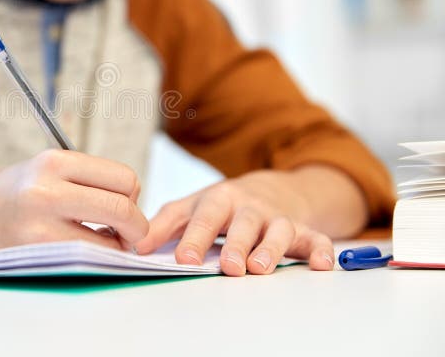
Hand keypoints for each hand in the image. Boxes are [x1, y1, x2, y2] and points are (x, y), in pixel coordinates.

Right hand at [0, 149, 148, 252]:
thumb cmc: (17, 193)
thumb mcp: (48, 169)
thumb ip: (90, 180)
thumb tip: (136, 208)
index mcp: (54, 162)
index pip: (123, 178)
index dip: (132, 195)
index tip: (122, 205)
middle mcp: (46, 190)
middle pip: (123, 208)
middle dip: (135, 226)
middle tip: (128, 234)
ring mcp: (40, 226)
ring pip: (110, 241)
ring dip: (116, 247)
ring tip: (101, 242)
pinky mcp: (36, 254)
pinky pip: (87, 261)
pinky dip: (97, 260)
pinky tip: (83, 252)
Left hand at [134, 169, 335, 275]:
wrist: (268, 188)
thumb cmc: (221, 205)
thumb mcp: (190, 207)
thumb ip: (164, 225)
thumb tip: (135, 245)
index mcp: (218, 200)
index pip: (204, 217)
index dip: (194, 238)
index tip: (182, 259)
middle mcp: (249, 207)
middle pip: (243, 224)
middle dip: (236, 244)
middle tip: (229, 267)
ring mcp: (277, 217)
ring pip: (278, 231)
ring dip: (271, 249)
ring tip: (260, 268)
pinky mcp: (303, 229)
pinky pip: (316, 238)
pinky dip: (321, 250)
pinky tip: (322, 265)